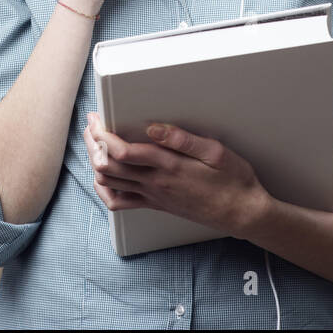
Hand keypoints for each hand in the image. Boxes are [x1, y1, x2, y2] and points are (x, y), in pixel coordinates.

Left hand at [83, 112, 271, 239]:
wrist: (241, 213)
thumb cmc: (233, 181)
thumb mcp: (215, 152)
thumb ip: (182, 139)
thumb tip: (153, 127)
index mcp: (168, 166)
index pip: (122, 151)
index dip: (103, 134)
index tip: (97, 119)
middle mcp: (155, 183)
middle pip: (107, 165)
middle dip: (93, 143)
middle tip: (90, 126)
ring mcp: (153, 196)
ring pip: (109, 182)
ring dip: (96, 161)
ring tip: (93, 143)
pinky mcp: (155, 205)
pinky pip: (119, 202)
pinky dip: (104, 188)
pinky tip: (103, 177)